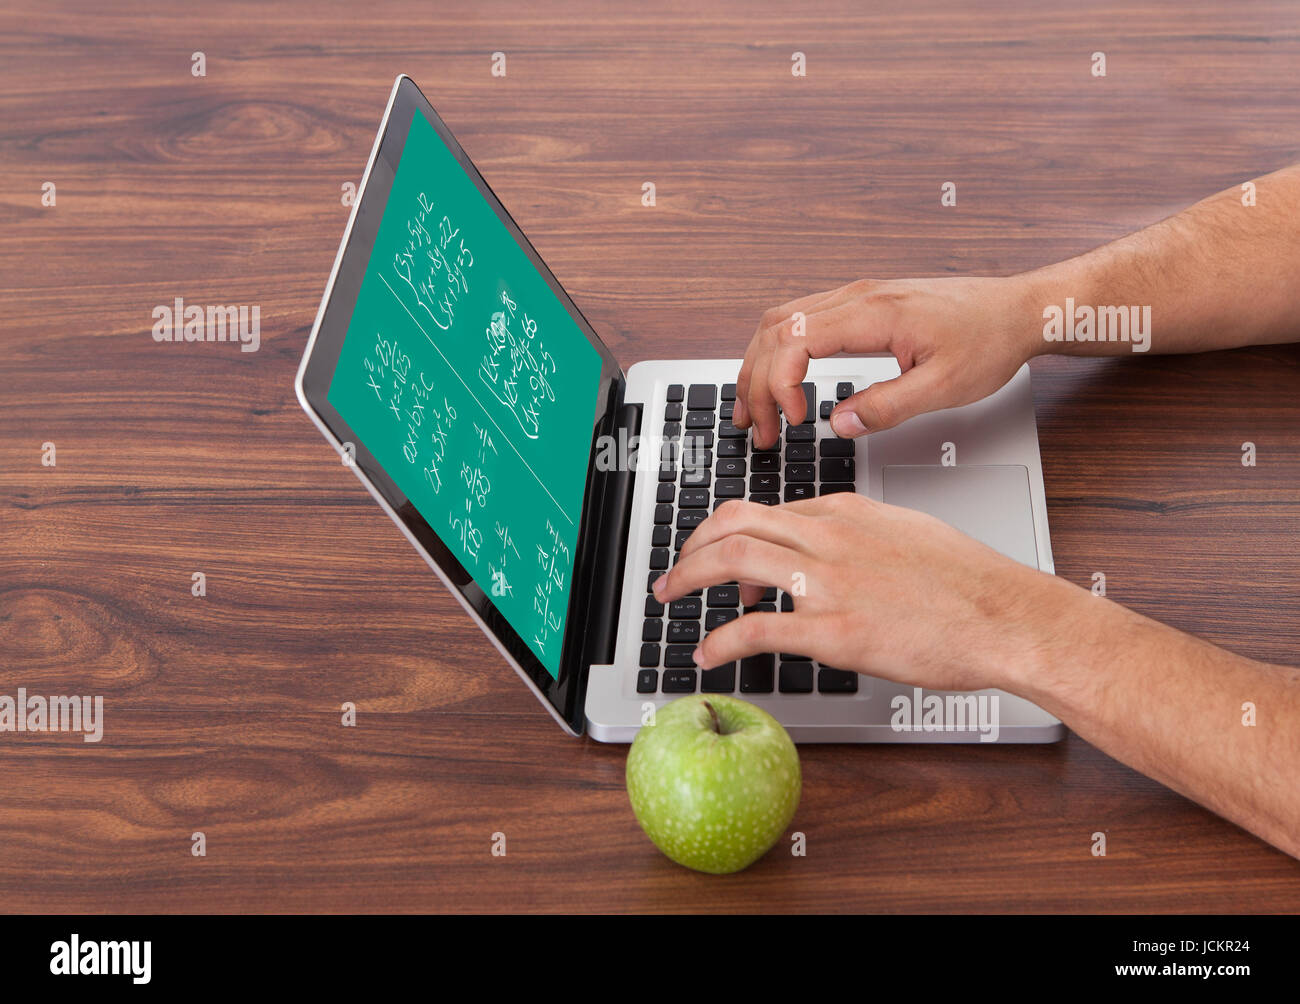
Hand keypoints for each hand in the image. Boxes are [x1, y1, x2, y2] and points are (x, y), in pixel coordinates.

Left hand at [651, 493, 1057, 691]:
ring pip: (733, 561)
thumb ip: (858, 534)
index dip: (729, 535)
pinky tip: (708, 654)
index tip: (717, 557)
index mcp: (846, 512)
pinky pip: (757, 630)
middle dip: (691, 546)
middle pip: (733, 523)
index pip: (765, 510)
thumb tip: (827, 546)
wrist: (1006, 616)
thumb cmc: (969, 582)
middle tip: (674, 572)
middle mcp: (830, 538)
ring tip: (670, 599)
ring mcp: (829, 582)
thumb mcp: (908, 532)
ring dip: (689, 579)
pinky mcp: (835, 632)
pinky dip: (720, 640)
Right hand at [733, 275, 1040, 447]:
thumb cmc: (989, 341)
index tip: (796, 421)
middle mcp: (857, 296)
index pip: (794, 340)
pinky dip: (779, 352)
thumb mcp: (944, 387)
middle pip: (776, 330)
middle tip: (760, 429)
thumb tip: (838, 423)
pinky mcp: (861, 303)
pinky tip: (780, 379)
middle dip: (756, 382)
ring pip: (781, 320)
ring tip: (756, 410)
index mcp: (874, 313)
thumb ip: (888, 408)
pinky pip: (801, 319)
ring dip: (761, 366)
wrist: (1018, 310)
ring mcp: (857, 296)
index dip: (780, 384)